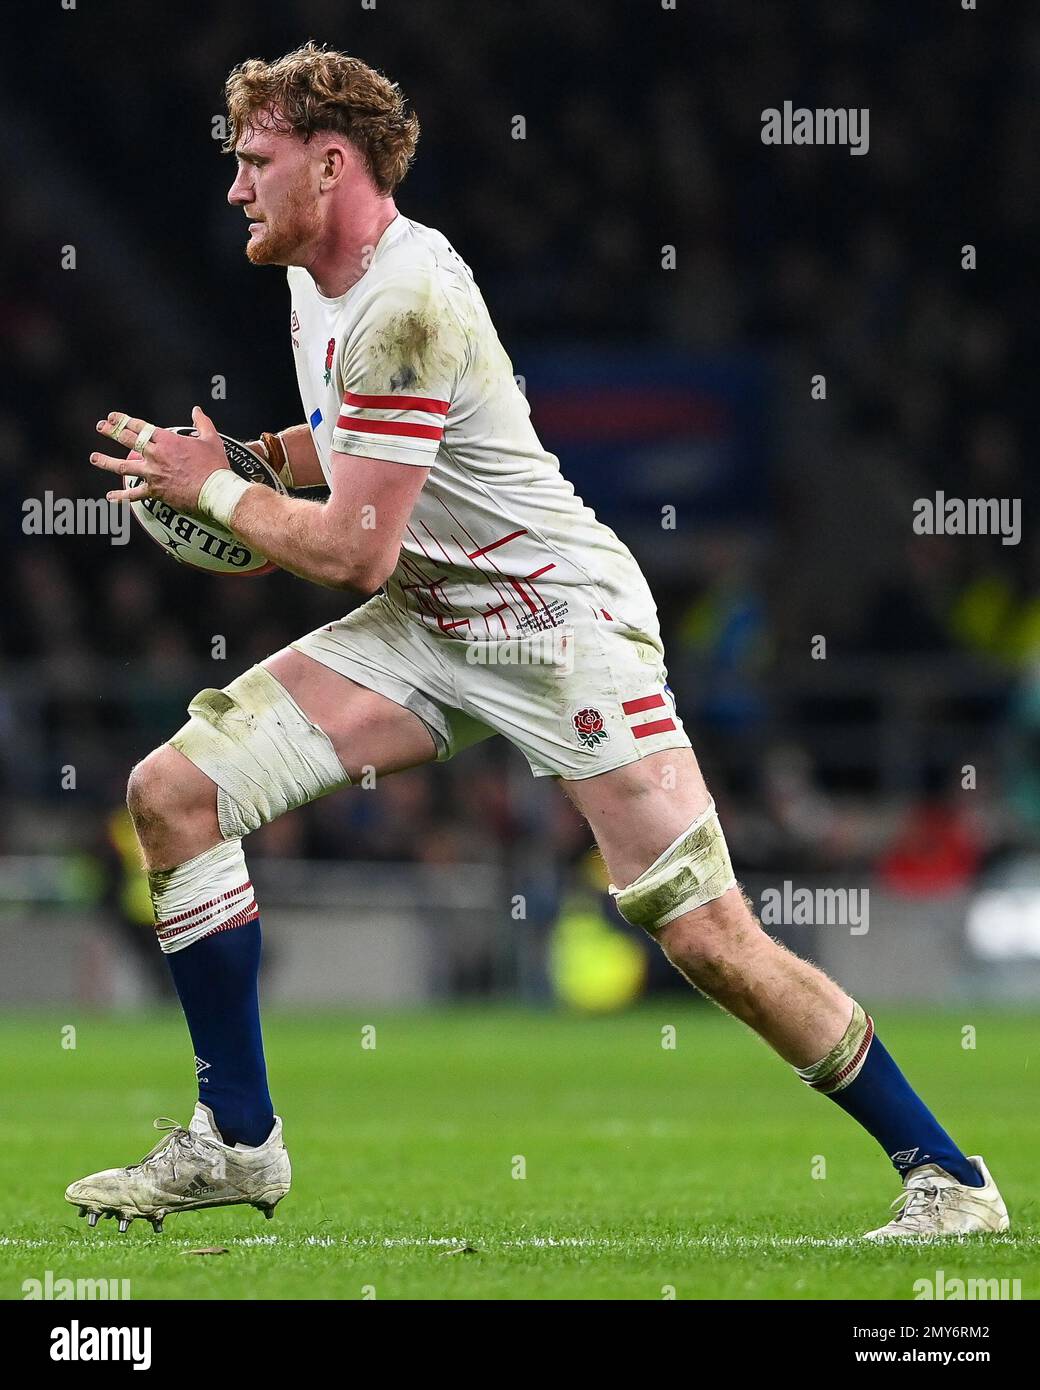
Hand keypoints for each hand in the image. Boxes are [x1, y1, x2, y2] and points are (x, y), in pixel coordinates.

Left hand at [90, 405, 227, 509]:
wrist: (215, 491)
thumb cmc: (214, 465)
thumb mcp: (211, 439)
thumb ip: (202, 422)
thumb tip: (196, 410)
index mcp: (166, 440)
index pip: (139, 426)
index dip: (123, 420)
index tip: (112, 417)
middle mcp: (155, 455)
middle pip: (127, 440)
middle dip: (111, 431)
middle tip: (101, 427)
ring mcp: (153, 473)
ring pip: (123, 466)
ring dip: (106, 461)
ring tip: (94, 458)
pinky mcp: (155, 491)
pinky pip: (134, 495)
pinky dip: (121, 496)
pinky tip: (110, 497)